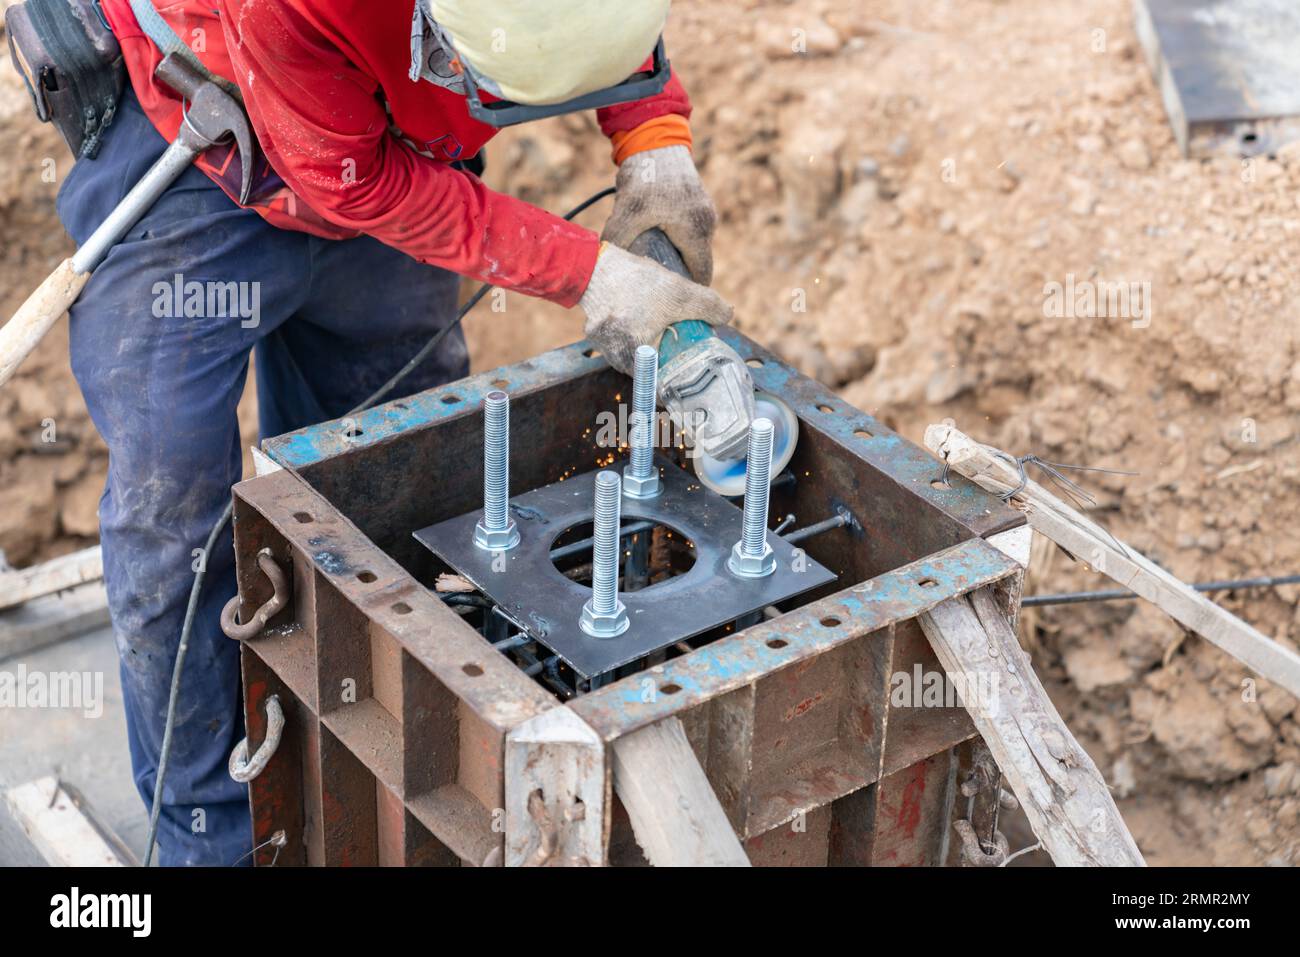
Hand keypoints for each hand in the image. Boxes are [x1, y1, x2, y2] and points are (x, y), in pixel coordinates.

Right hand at [578, 243, 732, 374]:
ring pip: (633, 352)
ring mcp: (602, 345)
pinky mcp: (594, 331)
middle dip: (663, 357)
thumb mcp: (680, 292)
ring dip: (648, 342)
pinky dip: (632, 330)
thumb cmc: (635, 282)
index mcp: (635, 356)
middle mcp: (615, 357)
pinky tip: (640, 315)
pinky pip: (620, 338)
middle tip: (678, 344)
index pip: (660, 382)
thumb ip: (708, 306)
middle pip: (647, 367)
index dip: (676, 378)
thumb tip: (728, 315)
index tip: (687, 372)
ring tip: (659, 326)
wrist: (594, 265)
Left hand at [601, 145, 717, 284]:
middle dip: (676, 274)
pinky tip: (652, 238)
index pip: (701, 275)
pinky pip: (687, 231)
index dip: (687, 291)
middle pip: (695, 262)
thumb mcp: (627, 213)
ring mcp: (704, 211)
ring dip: (673, 255)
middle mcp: (706, 222)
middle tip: (654, 285)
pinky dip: (673, 239)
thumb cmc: (644, 175)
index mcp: (696, 230)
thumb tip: (605, 269)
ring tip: (650, 262)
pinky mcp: (696, 203)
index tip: (670, 300)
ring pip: (690, 247)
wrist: (653, 138)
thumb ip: (617, 242)